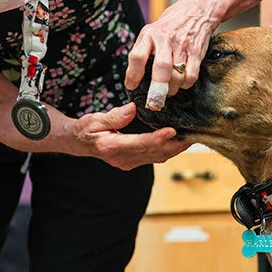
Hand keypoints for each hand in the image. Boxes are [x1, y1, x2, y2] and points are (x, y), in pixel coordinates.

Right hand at [55, 103, 190, 169]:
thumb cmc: (85, 130)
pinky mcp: (133, 161)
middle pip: (154, 153)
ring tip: (191, 137)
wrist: (78, 143)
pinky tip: (178, 140)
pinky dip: (168, 149)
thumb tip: (133, 108)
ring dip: (175, 149)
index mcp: (112, 147)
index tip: (173, 131)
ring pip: (157, 157)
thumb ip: (114, 116)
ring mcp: (129, 163)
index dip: (157, 138)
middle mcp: (123, 159)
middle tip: (193, 134)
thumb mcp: (94, 120)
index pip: (139, 144)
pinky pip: (154, 157)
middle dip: (175, 145)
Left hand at [124, 0, 218, 108]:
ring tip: (168, 91)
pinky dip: (186, 84)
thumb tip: (134, 76)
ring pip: (177, 75)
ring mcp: (182, 45)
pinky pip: (191, 75)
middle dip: (157, 90)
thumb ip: (144, 50)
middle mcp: (165, 39)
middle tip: (153, 102)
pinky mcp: (196, 52)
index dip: (133, 74)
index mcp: (149, 34)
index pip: (137, 56)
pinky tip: (182, 82)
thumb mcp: (152, 30)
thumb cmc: (171, 24)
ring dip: (172, 89)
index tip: (131, 86)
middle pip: (161, 68)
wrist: (197, 10)